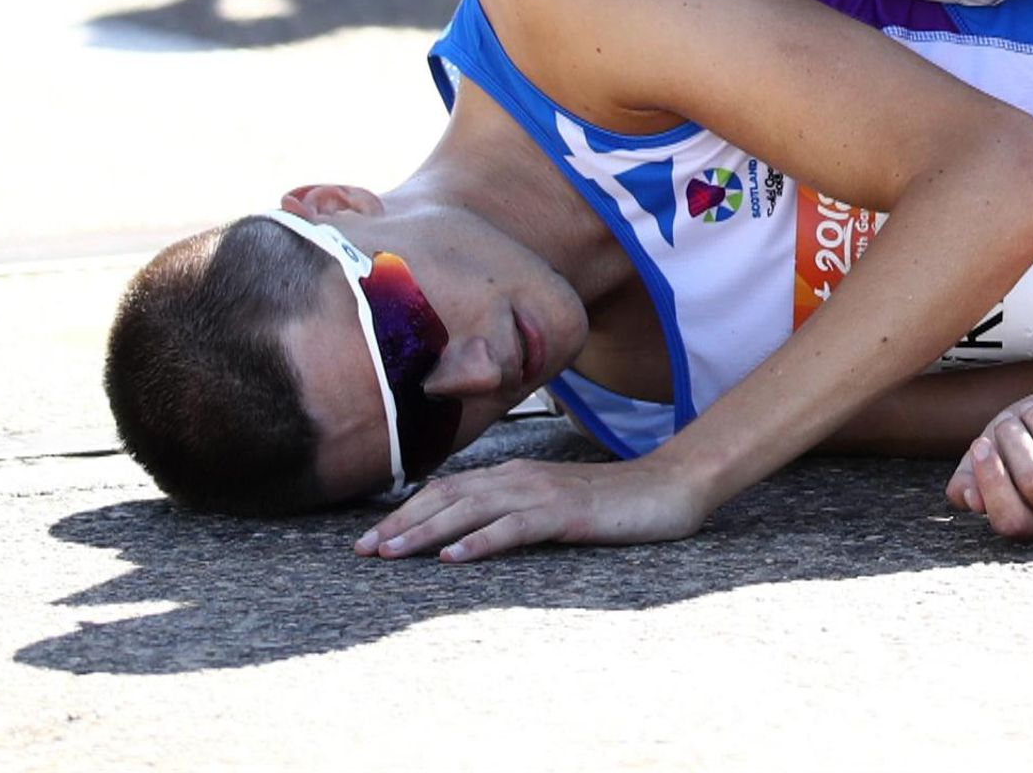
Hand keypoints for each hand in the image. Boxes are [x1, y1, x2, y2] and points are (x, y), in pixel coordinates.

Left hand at [354, 457, 706, 561]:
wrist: (670, 487)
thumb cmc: (613, 503)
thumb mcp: (555, 505)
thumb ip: (517, 510)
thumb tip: (471, 531)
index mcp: (516, 475)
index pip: (448, 489)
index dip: (406, 511)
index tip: (371, 538)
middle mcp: (522, 477)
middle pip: (448, 497)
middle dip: (401, 523)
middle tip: (362, 551)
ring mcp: (544, 492)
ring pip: (471, 510)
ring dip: (427, 532)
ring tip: (391, 554)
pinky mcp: (568, 513)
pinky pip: (516, 527)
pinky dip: (481, 541)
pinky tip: (455, 558)